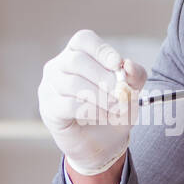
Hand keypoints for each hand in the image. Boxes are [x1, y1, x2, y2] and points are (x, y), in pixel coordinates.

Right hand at [38, 29, 148, 175]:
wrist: (103, 144)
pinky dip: (90, 110)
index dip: (101, 50)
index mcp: (76, 54)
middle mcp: (58, 66)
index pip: (83, 40)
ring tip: (115, 107)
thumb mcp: (131, 91)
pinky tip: (102, 116)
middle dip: (103, 76)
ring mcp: (49, 87)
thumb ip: (134, 76)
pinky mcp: (49, 109)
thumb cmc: (113, 110)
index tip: (117, 65)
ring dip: (99, 96)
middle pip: (76, 61)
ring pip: (72, 83)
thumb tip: (127, 64)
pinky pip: (68, 104)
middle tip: (120, 93)